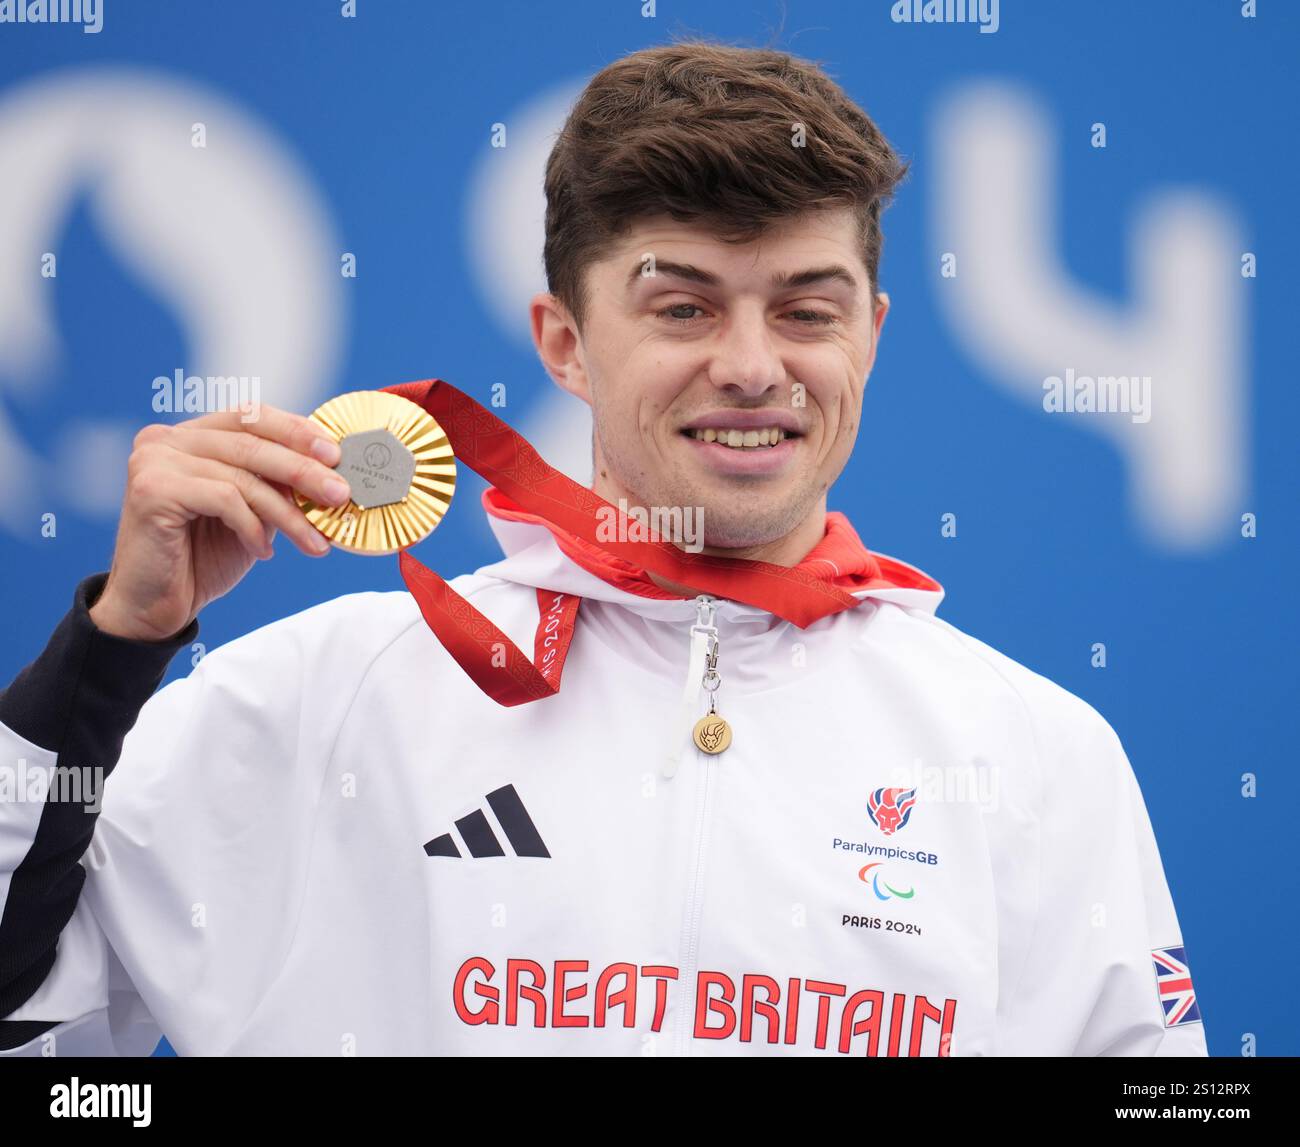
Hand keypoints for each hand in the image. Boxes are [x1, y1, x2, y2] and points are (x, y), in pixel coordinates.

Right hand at [88, 402, 351, 640]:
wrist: (156, 607)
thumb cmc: (203, 559)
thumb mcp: (251, 513)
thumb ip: (275, 485)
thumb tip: (330, 471)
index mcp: (190, 436)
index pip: (250, 416)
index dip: (296, 430)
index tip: (335, 453)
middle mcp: (167, 439)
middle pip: (251, 443)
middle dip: (304, 470)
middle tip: (341, 493)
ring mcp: (155, 461)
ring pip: (243, 476)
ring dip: (288, 513)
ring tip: (314, 541)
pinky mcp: (152, 489)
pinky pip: (224, 499)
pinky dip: (252, 527)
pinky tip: (263, 551)